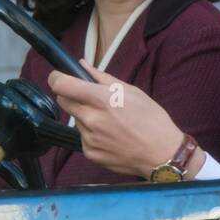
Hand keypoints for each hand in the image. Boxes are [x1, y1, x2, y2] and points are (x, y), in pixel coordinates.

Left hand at [47, 59, 186, 178]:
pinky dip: (91, 133)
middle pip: (63, 101)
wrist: (162, 154)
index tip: (60, 77)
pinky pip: (83, 137)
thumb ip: (102, 78)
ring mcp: (89, 138)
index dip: (57, 78)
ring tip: (109, 120)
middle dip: (72, 95)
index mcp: (101, 100)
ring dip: (85, 115)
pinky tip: (110, 135)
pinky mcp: (90, 153)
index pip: (61, 85)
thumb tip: (83, 65)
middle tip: (90, 98)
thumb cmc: (152, 120)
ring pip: (75, 119)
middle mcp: (91, 119)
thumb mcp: (131, 91)